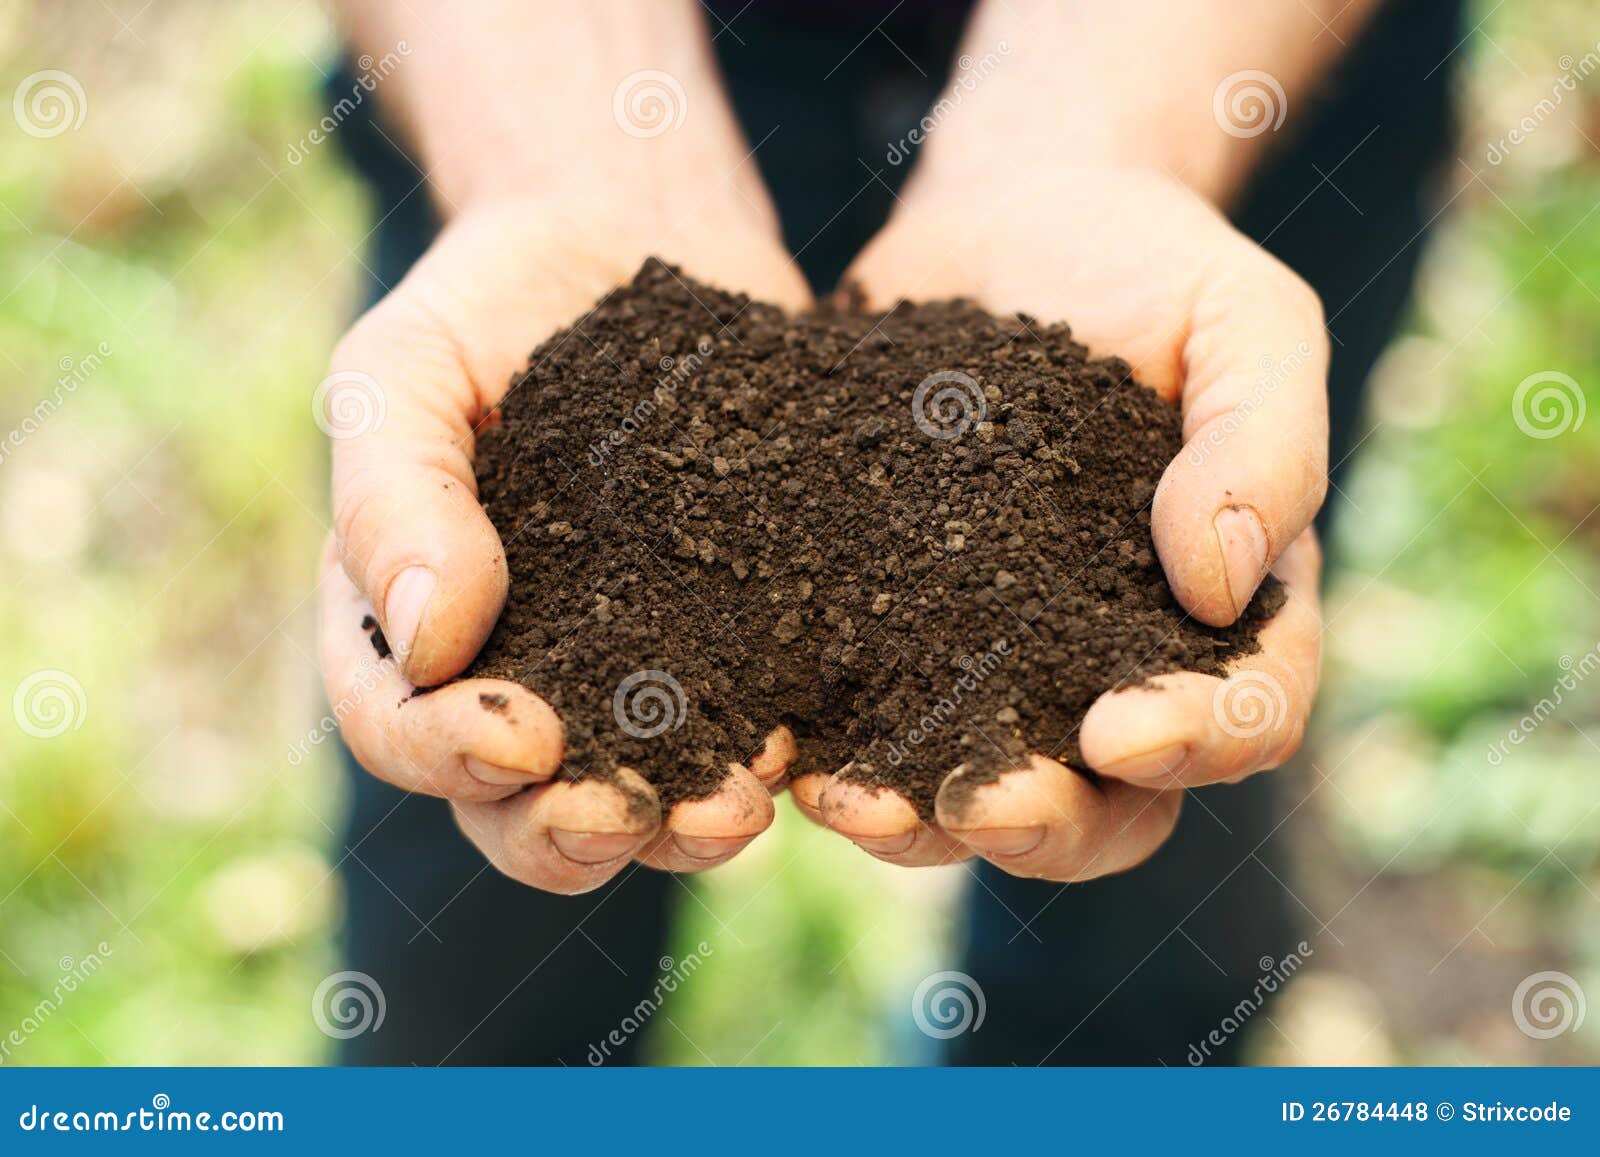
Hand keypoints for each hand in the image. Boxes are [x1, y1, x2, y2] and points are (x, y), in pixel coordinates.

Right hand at [319, 195, 811, 892]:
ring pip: (631, 799)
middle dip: (564, 829)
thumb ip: (393, 496)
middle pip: (513, 805)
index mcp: (404, 621)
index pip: (396, 722)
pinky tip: (796, 752)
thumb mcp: (405, 368)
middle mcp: (515, 668)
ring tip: (733, 813)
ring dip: (673, 828)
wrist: (634, 236)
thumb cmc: (493, 298)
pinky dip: (758, 762)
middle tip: (621, 815)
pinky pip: (736, 732)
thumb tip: (430, 644)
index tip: (517, 737)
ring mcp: (627, 668)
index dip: (445, 753)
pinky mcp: (730, 644)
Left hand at [791, 167, 1325, 879]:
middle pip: (1107, 801)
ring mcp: (993, 665)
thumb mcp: (1243, 319)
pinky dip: (830, 756)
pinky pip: (866, 725)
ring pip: (975, 793)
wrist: (1007, 221)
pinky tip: (779, 755)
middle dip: (1048, 820)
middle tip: (984, 806)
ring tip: (851, 806)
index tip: (1125, 731)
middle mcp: (1107, 665)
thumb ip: (1263, 441)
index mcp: (1222, 612)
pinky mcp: (886, 636)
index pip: (1246, 709)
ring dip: (921, 821)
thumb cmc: (1149, 266)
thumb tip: (1218, 583)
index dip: (1199, 739)